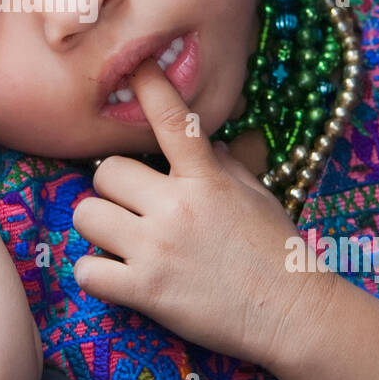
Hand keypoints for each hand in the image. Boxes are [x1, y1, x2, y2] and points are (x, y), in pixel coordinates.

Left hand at [71, 58, 305, 365]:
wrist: (291, 314)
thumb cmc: (277, 251)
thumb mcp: (257, 195)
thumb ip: (225, 165)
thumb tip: (210, 142)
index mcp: (206, 178)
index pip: (171, 118)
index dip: (149, 85)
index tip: (135, 64)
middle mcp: (176, 206)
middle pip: (106, 172)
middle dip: (113, 188)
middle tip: (130, 206)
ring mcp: (157, 248)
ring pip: (86, 215)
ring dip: (98, 226)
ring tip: (119, 239)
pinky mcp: (145, 290)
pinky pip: (87, 270)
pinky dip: (94, 273)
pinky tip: (113, 275)